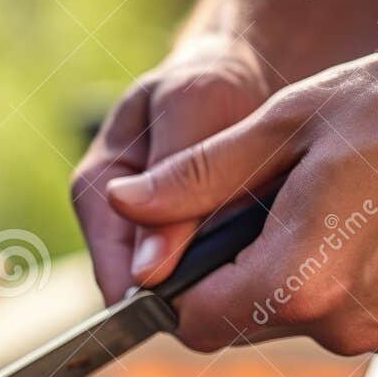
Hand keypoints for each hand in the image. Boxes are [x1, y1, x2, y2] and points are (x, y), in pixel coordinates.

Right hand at [71, 34, 276, 301]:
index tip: (220, 300)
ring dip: (227, 288)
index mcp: (99, 193)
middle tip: (260, 283)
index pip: (115, 279)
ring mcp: (153, 241)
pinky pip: (213, 282)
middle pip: (149, 295)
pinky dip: (245, 274)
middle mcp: (119, 226)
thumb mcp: (193, 108)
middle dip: (200, 296)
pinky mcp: (189, 249)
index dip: (161, 302)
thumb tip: (148, 271)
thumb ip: (177, 178)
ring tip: (275, 267)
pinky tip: (278, 261)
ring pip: (184, 296)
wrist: (239, 74)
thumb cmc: (211, 79)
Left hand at [102, 51, 377, 353]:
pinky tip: (371, 220)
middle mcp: (337, 325)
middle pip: (240, 324)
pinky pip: (343, 313)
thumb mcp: (287, 124)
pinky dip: (337, 277)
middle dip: (234, 272)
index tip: (193, 239)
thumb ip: (196, 177)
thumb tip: (120, 201)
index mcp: (296, 279)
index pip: (193, 324)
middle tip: (273, 199)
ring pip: (290, 318)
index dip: (178, 287)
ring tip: (328, 200)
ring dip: (287, 272)